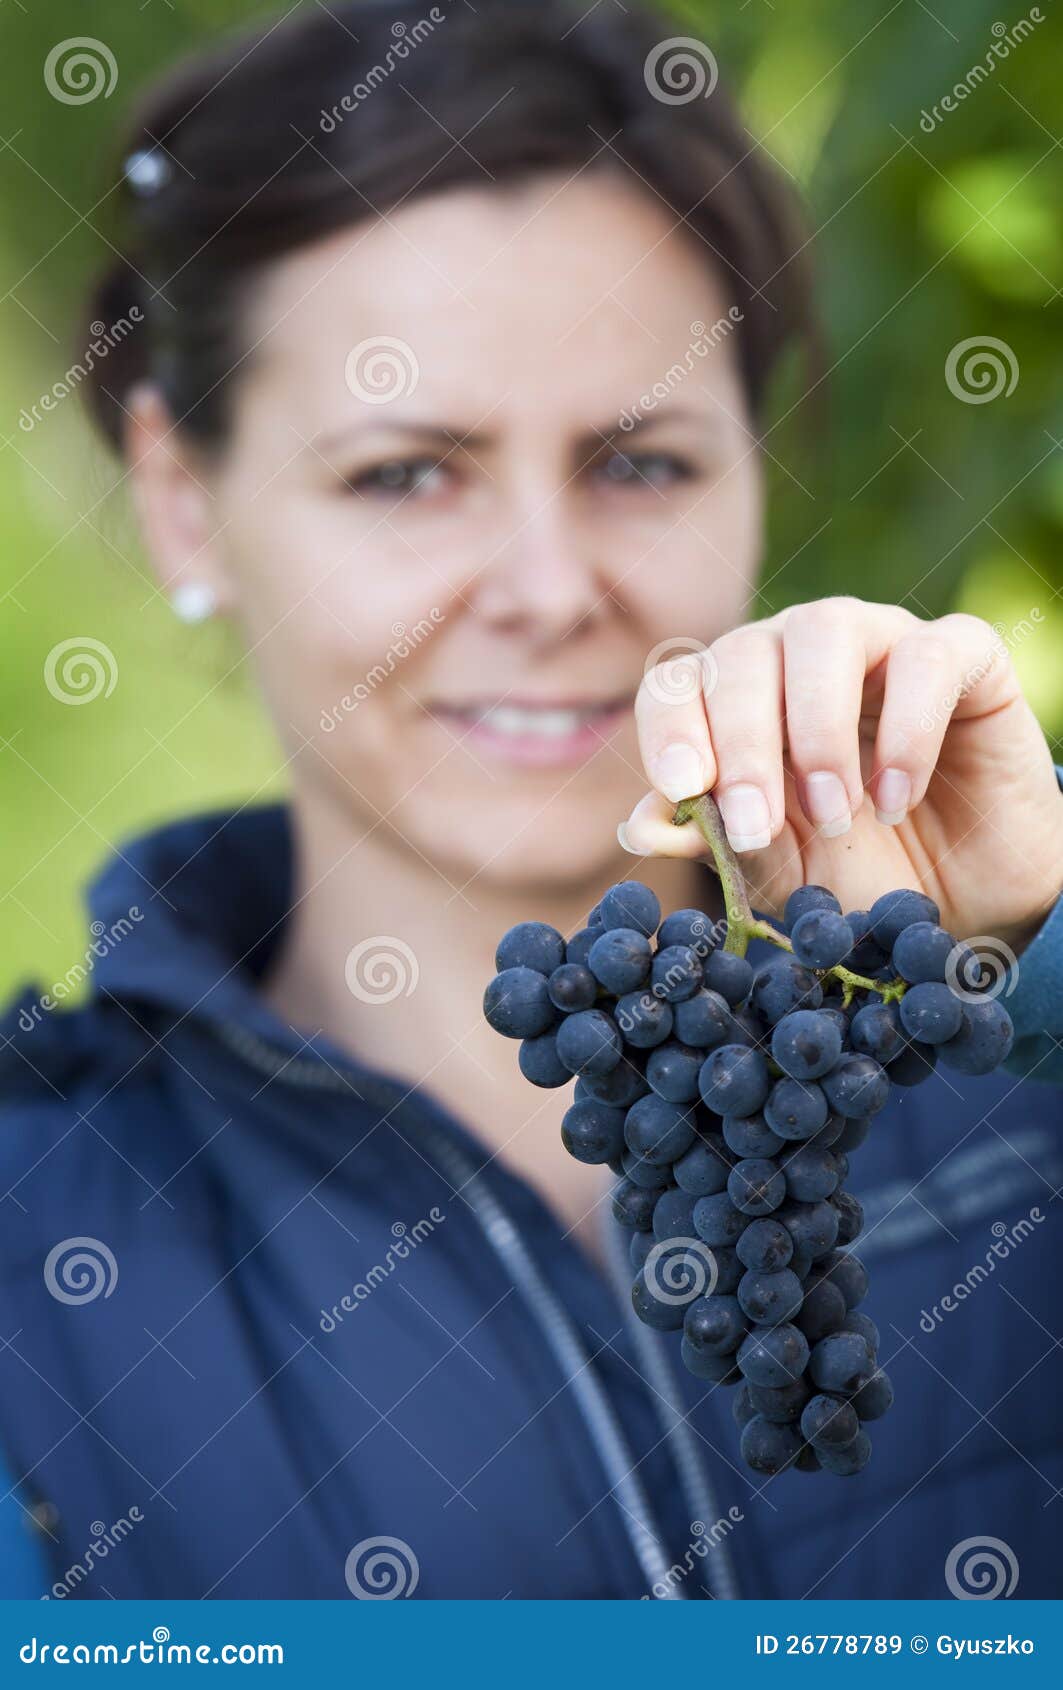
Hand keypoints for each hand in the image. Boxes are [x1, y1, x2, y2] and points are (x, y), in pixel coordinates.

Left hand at [623, 598, 1062, 951]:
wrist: (967, 902)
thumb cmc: (859, 874)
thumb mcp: (779, 875)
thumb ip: (717, 846)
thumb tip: (640, 827)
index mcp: (736, 700)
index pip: (678, 682)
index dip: (672, 728)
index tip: (684, 790)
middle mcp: (799, 655)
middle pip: (744, 653)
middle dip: (743, 745)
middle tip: (760, 826)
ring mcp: (881, 643)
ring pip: (825, 627)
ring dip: (816, 728)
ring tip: (835, 813)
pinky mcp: (964, 656)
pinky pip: (927, 653)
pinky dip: (906, 726)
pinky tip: (895, 796)